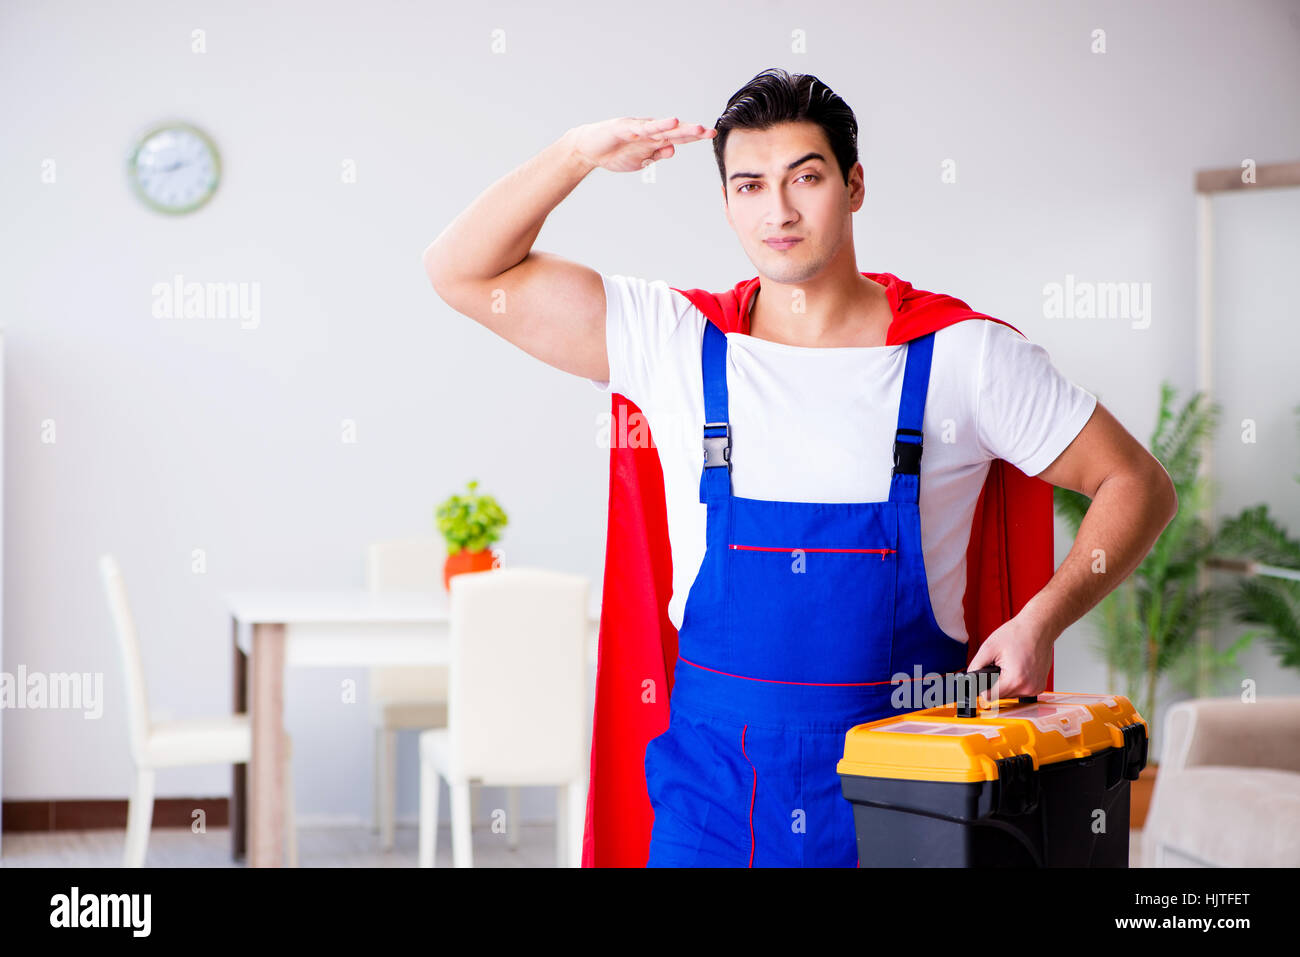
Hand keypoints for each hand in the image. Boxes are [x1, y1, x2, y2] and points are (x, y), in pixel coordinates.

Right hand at [567, 116, 716, 172]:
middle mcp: (650, 132)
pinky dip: (659, 125)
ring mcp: (639, 129)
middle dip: (693, 132)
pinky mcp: (627, 128)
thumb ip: (656, 155)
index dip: (694, 137)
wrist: (589, 149)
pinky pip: (645, 128)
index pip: (678, 138)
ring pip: (664, 129)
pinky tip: (672, 122)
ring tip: (698, 129)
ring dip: (681, 128)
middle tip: (711, 131)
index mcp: (654, 140)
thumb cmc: (615, 153)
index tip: (711, 135)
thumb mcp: (641, 160)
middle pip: (675, 132)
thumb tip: (673, 150)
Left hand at [963, 613, 1055, 705]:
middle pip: (1001, 695)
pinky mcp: (1040, 686)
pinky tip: (1018, 668)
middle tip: (999, 666)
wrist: (1039, 627)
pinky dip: (1017, 682)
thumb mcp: (989, 648)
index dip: (983, 688)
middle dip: (996, 682)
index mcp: (1015, 680)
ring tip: (1009, 665)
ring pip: (1012, 694)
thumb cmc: (1018, 634)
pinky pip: (1022, 689)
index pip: (990, 697)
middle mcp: (1028, 688)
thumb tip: (969, 678)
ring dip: (1007, 683)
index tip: (982, 681)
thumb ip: (975, 666)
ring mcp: (1036, 688)